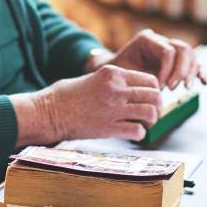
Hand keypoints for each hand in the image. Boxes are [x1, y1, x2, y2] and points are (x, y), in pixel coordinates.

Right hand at [10, 64, 160, 143]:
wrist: (49, 111)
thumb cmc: (67, 94)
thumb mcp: (94, 77)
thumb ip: (115, 81)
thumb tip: (134, 89)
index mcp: (113, 73)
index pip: (150, 79)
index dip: (155, 90)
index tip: (150, 98)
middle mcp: (116, 89)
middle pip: (154, 96)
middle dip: (158, 106)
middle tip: (152, 113)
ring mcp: (114, 108)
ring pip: (150, 113)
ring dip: (151, 121)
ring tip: (144, 123)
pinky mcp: (109, 127)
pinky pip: (138, 131)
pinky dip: (139, 134)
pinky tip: (132, 132)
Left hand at [87, 29, 206, 88]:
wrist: (114, 75)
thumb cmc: (117, 75)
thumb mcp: (123, 74)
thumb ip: (136, 78)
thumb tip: (152, 90)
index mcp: (147, 39)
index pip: (167, 51)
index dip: (168, 70)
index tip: (160, 86)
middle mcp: (161, 41)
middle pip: (183, 49)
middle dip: (181, 70)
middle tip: (173, 87)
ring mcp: (170, 49)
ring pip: (191, 54)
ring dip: (191, 72)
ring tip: (185, 88)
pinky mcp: (177, 61)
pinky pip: (194, 62)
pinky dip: (201, 71)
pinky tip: (204, 82)